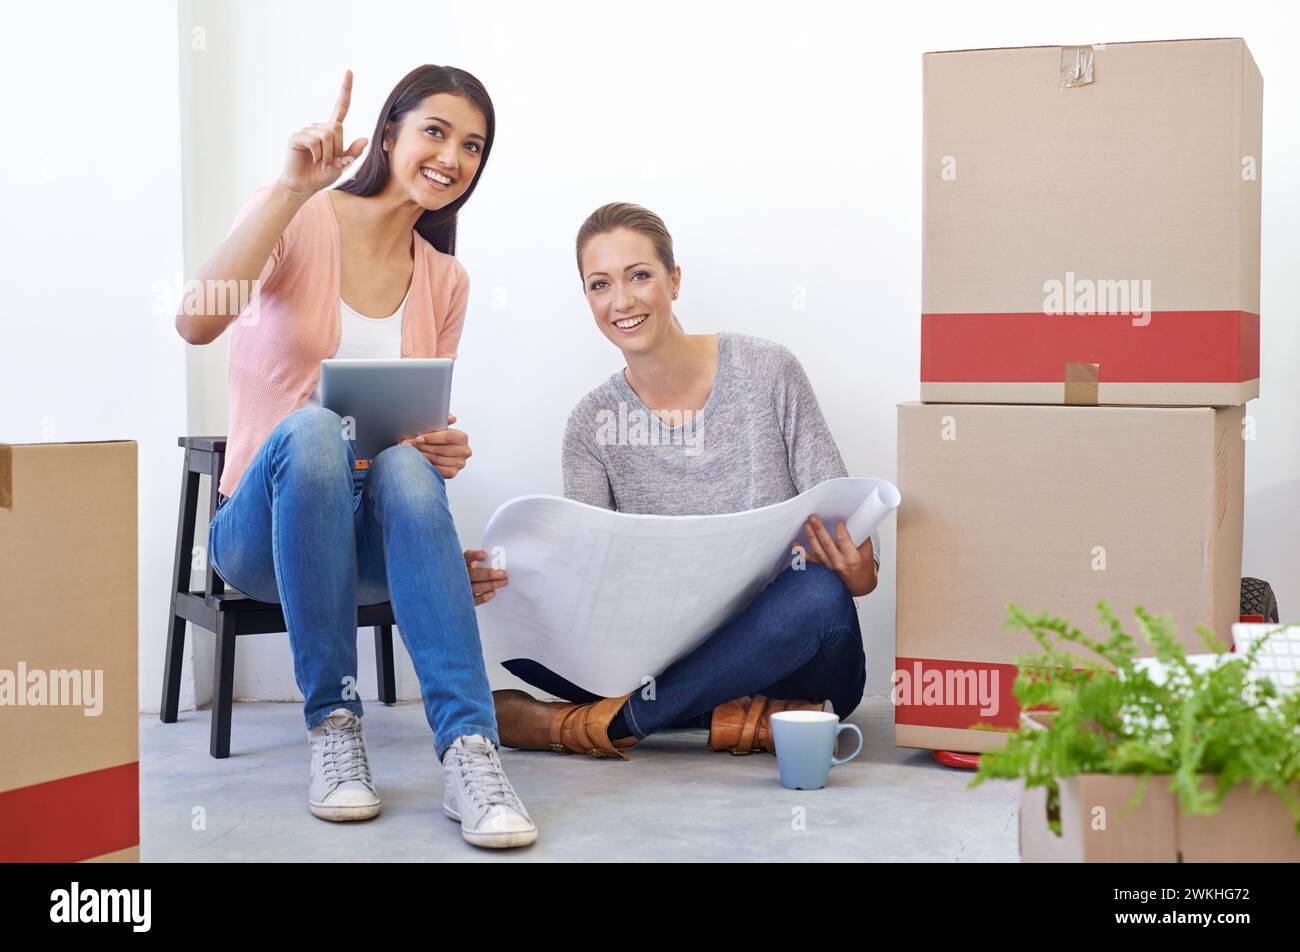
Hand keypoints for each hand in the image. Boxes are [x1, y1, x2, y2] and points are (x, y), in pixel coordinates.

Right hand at [278, 70, 368, 197]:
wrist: (303, 186)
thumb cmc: (321, 175)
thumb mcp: (343, 166)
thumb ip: (353, 153)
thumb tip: (365, 138)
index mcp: (331, 131)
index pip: (341, 107)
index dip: (345, 90)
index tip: (349, 71)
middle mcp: (318, 127)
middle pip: (337, 128)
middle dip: (337, 148)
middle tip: (329, 162)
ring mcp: (307, 131)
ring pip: (327, 135)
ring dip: (328, 154)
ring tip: (320, 162)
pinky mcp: (297, 136)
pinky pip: (315, 141)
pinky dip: (319, 154)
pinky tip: (312, 159)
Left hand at [401, 413, 470, 478]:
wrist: (435, 452)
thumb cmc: (436, 439)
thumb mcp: (439, 428)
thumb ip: (444, 421)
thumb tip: (452, 418)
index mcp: (462, 438)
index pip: (448, 436)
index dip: (432, 437)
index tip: (418, 438)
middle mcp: (464, 451)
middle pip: (441, 449)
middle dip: (423, 446)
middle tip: (409, 444)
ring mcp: (459, 463)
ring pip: (438, 459)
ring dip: (421, 455)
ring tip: (409, 452)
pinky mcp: (453, 473)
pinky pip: (438, 470)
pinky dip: (427, 465)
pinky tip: (418, 460)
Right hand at [464, 549, 506, 605]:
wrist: (452, 592)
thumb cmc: (469, 573)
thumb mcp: (471, 563)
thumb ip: (478, 561)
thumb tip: (490, 559)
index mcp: (460, 563)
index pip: (466, 557)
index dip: (474, 556)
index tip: (485, 556)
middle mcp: (459, 576)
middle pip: (473, 574)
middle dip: (489, 574)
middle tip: (503, 573)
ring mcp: (460, 589)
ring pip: (476, 587)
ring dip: (491, 584)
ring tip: (503, 582)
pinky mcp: (463, 601)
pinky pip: (473, 600)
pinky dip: (483, 597)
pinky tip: (493, 593)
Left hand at [798, 514, 877, 596]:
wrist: (860, 584)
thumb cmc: (863, 566)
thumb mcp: (867, 552)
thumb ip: (862, 537)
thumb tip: (856, 521)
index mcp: (852, 557)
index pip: (843, 540)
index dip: (840, 529)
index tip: (838, 521)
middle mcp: (839, 562)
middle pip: (827, 543)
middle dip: (819, 529)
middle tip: (813, 517)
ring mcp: (829, 567)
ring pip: (818, 550)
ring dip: (811, 537)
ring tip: (806, 525)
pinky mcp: (823, 569)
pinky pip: (811, 561)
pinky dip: (802, 553)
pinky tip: (796, 545)